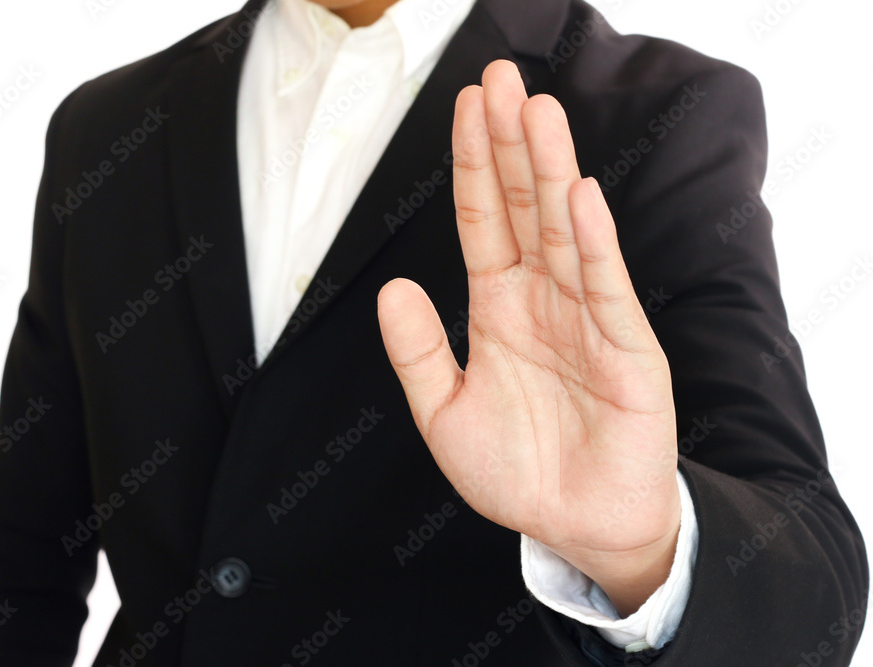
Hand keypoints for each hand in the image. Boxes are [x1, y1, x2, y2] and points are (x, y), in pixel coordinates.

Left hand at [377, 60, 680, 615]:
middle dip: (511, 143)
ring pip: (565, 233)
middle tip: (500, 77)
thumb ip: (417, 353)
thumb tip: (392, 290)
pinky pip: (606, 289)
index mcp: (499, 308)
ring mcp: (587, 319)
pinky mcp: (627, 352)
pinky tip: (579, 196)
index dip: (474, 164)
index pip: (484, 221)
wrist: (577, 526)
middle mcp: (543, 300)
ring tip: (536, 111)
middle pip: (525, 207)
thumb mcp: (444, 414)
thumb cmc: (518, 473)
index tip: (466, 105)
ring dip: (550, 172)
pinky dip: (594, 243)